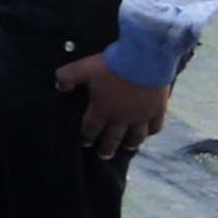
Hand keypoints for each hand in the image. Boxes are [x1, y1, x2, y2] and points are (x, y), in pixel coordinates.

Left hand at [56, 54, 172, 158]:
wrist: (144, 60)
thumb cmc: (111, 65)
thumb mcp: (83, 68)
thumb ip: (67, 77)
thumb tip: (58, 87)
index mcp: (102, 110)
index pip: (91, 129)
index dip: (87, 137)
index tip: (85, 143)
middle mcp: (122, 118)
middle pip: (113, 139)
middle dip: (106, 149)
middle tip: (103, 156)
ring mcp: (141, 116)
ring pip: (136, 137)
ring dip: (130, 144)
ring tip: (128, 147)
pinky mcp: (158, 110)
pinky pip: (155, 127)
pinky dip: (151, 132)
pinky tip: (149, 133)